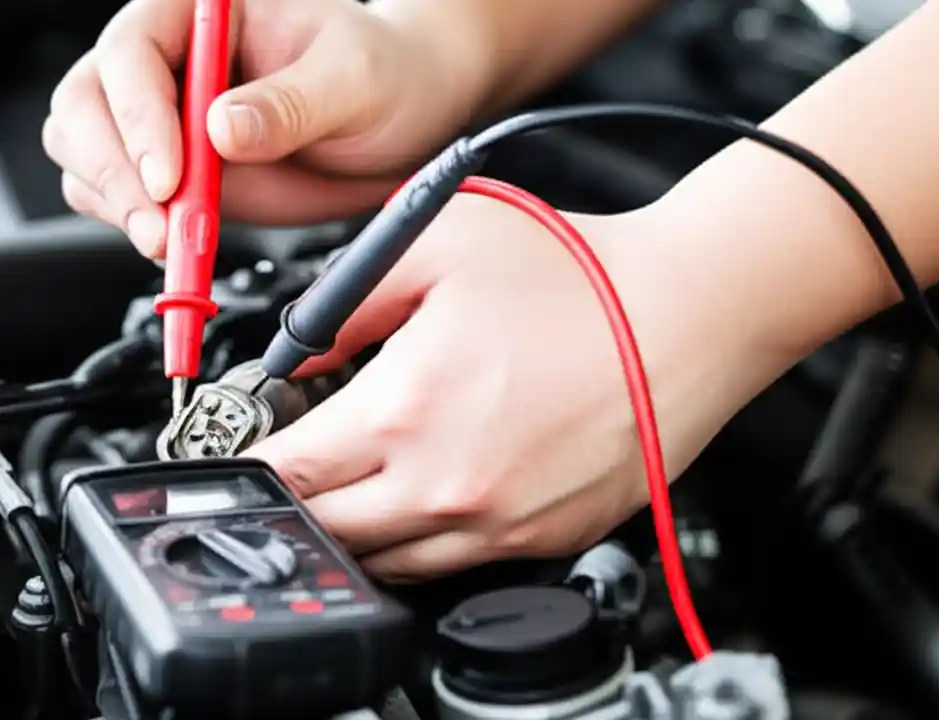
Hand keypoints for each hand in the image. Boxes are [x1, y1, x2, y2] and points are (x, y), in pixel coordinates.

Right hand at [42, 0, 488, 257]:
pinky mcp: (168, 171)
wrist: (405, 121)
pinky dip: (128, 224)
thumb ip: (290, 104)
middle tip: (160, 229)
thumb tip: (223, 129)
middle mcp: (167, 58)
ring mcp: (161, 117)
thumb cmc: (385, 76)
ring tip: (174, 243)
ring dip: (116, 204)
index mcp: (201, 12)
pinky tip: (174, 242)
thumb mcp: (354, 81)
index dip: (139, 116)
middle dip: (113, 171)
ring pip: (84, 152)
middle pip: (86, 103)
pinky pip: (114, 195)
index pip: (133, 51)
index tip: (171, 177)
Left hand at [242, 194, 790, 580]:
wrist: (689, 310)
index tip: (250, 451)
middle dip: (297, 502)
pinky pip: (454, 562)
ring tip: (362, 475)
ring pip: (387, 560)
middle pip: (326, 530)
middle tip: (300, 463)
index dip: (253, 463)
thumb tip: (296, 348)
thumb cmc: (578, 273)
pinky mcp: (543, 538)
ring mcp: (498, 524)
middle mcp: (446, 486)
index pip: (288, 472)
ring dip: (357, 525)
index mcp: (404, 412)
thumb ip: (342, 299)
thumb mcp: (434, 244)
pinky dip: (424, 535)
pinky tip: (433, 484)